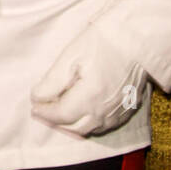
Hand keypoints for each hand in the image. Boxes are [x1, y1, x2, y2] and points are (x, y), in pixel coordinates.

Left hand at [30, 20, 147, 135]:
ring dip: (72, 125)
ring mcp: (119, 112)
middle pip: (75, 127)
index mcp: (91, 96)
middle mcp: (106, 110)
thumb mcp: (71, 56)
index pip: (62, 115)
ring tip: (58, 114)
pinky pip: (105, 126)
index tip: (34, 106)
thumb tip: (38, 97)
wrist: (136, 39)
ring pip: (90, 130)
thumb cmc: (102, 42)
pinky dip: (89, 124)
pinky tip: (81, 114)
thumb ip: (53, 80)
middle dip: (56, 122)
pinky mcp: (128, 110)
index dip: (45, 113)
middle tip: (42, 112)